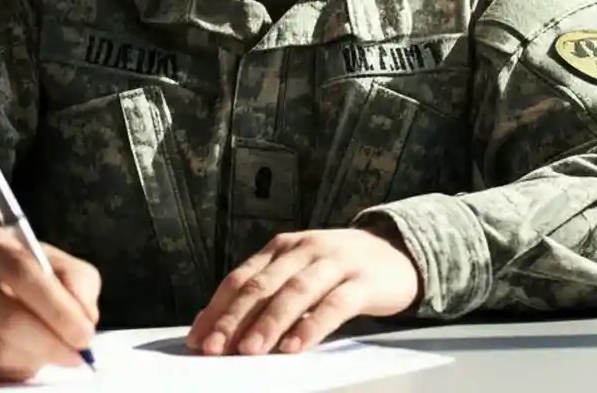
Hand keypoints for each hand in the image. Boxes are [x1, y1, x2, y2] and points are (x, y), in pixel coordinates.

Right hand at [0, 222, 100, 381]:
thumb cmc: (13, 271)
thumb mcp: (47, 259)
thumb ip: (76, 280)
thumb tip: (85, 318)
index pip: (21, 272)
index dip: (58, 309)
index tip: (85, 334)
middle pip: (7, 318)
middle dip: (51, 342)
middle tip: (77, 355)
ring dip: (34, 360)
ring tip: (49, 353)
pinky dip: (12, 372)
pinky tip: (22, 360)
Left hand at [186, 226, 419, 355]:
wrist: (398, 252)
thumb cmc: (339, 269)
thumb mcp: (300, 271)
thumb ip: (265, 291)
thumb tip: (215, 323)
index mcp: (283, 247)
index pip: (242, 277)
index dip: (217, 309)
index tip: (198, 339)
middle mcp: (305, 249)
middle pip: (262, 284)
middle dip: (234, 318)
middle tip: (215, 348)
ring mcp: (335, 262)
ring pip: (295, 292)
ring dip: (269, 322)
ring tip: (250, 350)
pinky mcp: (363, 281)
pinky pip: (334, 304)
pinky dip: (312, 325)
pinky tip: (295, 345)